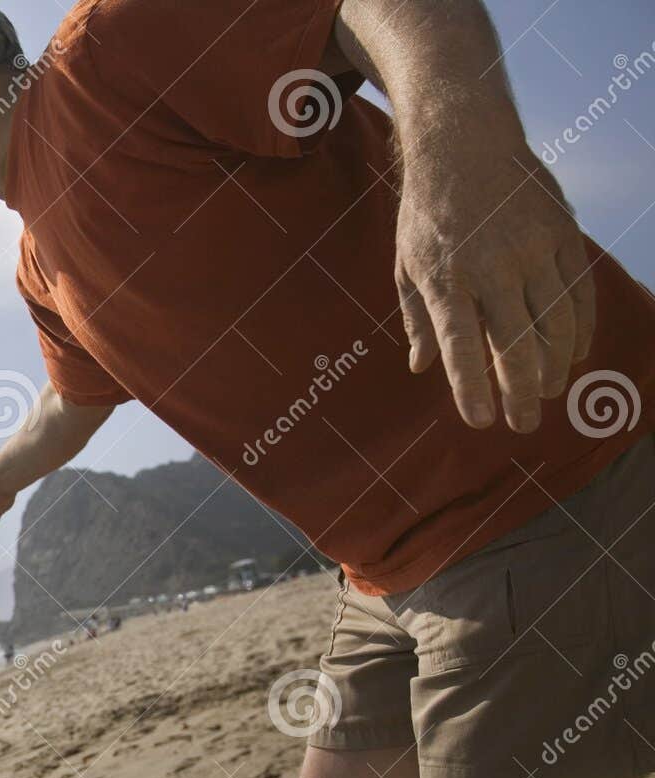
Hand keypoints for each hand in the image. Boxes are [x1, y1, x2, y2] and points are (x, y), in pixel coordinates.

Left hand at [396, 145, 594, 432]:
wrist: (464, 143)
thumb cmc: (427, 213)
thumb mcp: (406, 264)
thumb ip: (417, 319)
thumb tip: (421, 367)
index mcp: (447, 277)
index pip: (462, 345)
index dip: (472, 388)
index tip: (481, 422)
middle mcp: (493, 265)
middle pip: (514, 343)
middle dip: (520, 392)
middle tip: (523, 425)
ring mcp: (533, 249)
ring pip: (556, 322)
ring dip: (554, 365)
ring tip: (546, 393)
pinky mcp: (563, 235)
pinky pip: (579, 292)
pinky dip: (580, 329)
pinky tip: (574, 354)